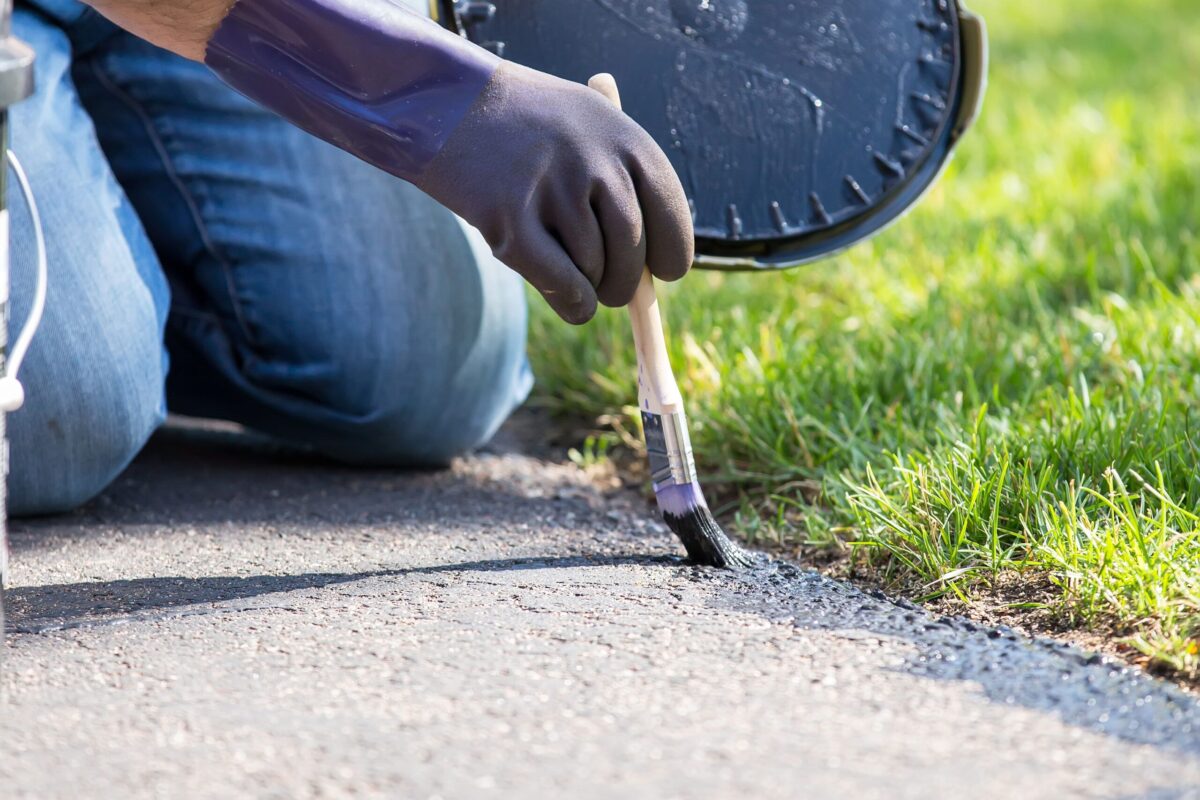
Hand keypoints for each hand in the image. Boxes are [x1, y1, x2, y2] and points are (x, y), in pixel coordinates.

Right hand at [418, 62, 692, 323]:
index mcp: (623, 136)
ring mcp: (552, 191)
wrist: (443, 100)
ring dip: (586, 285)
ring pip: (594, 275)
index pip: (670, 212)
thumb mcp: (584, 126)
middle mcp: (594, 161)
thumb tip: (650, 271)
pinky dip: (572, 304)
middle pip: (634, 254)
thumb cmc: (521, 125)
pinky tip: (568, 300)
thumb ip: (621, 186)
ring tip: (558, 257)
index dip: (672, 252)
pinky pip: (564, 287)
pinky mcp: (510, 222)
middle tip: (612, 289)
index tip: (665, 272)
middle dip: (624, 284)